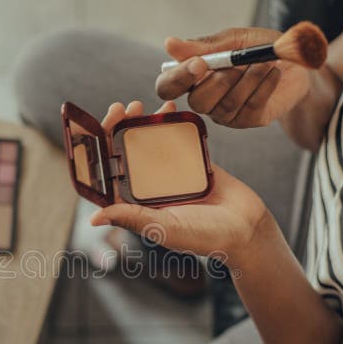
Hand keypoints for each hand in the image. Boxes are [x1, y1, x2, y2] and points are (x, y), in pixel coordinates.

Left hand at [90, 101, 270, 262]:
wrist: (248, 228)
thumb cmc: (205, 237)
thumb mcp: (165, 228)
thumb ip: (133, 218)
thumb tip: (95, 218)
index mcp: (137, 204)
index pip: (110, 176)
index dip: (101, 153)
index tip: (100, 132)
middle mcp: (150, 187)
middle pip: (127, 153)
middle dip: (120, 129)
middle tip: (122, 109)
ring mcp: (171, 172)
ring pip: (150, 142)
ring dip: (143, 122)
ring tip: (140, 106)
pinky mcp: (193, 161)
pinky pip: (178, 138)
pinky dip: (172, 122)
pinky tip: (170, 108)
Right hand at [155, 28, 310, 127]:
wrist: (294, 63)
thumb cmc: (258, 48)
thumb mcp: (233, 39)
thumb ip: (204, 46)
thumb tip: (169, 44)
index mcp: (193, 76)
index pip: (167, 86)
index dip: (178, 79)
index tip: (200, 63)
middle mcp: (204, 99)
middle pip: (196, 102)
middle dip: (220, 81)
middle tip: (239, 62)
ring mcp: (225, 113)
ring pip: (226, 104)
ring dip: (248, 78)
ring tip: (265, 62)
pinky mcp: (247, 120)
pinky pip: (250, 107)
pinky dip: (264, 85)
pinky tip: (273, 73)